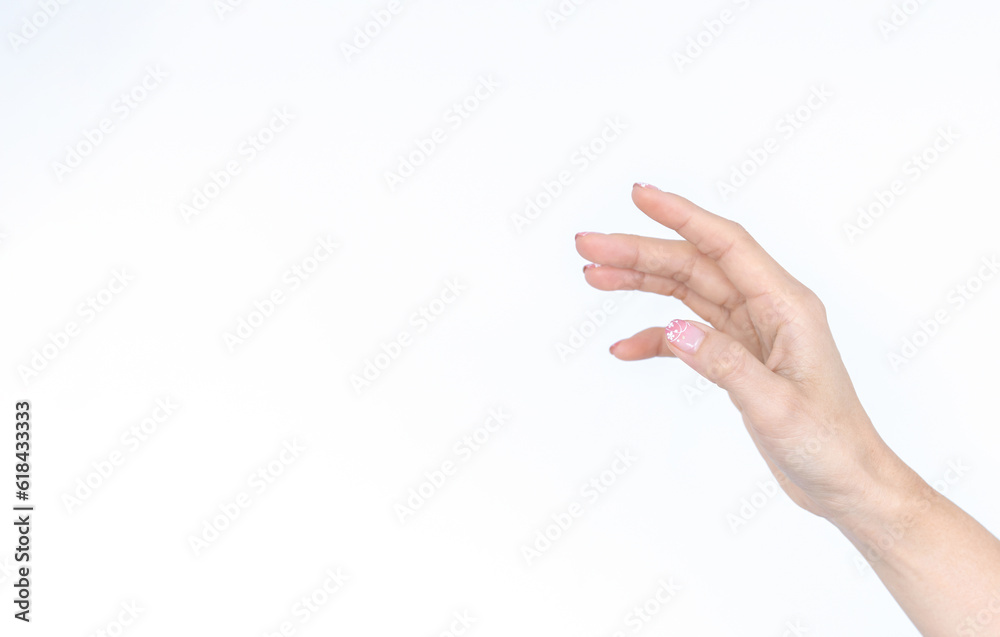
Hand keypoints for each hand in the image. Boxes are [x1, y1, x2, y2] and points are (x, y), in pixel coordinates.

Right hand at [575, 183, 904, 521]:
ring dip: (640, 283)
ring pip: (685, 292)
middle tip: (588, 246)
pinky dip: (654, 337)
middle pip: (694, 264)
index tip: (639, 195)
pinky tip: (624, 347)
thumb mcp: (776, 406)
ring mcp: (750, 332)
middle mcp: (767, 310)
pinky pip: (686, 335)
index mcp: (787, 306)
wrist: (846, 483)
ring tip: (594, 276)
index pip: (726, 244)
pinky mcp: (736, 358)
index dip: (681, 215)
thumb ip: (723, 364)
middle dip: (640, 252)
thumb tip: (673, 329)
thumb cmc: (829, 443)